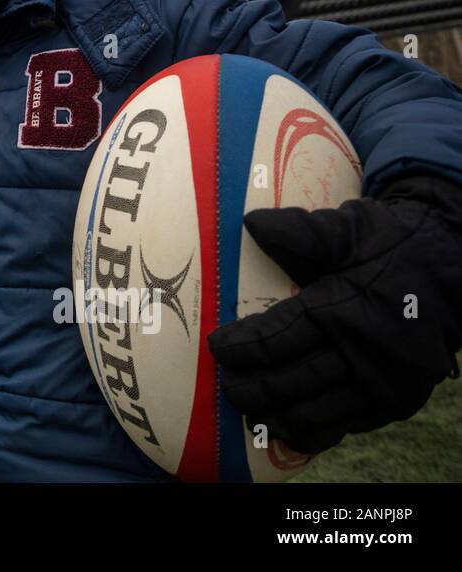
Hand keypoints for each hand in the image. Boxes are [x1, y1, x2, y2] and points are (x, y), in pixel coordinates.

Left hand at [207, 176, 461, 454]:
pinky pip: (348, 425)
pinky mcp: (397, 400)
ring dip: (277, 415)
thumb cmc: (391, 245)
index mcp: (343, 308)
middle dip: (251, 388)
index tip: (216, 347)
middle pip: (291, 383)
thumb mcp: (348, 228)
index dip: (241, 348)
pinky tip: (288, 427)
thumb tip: (250, 223)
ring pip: (317, 413)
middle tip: (225, 385)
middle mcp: (363, 352)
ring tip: (249, 409)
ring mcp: (382, 382)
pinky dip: (315, 430)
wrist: (454, 267)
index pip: (278, 339)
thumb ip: (299, 230)